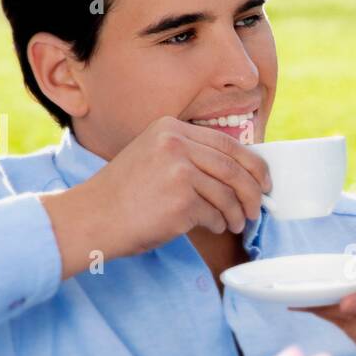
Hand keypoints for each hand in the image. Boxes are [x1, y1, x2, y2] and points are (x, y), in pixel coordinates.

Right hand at [41, 117, 271, 278]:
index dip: (254, 165)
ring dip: (235, 214)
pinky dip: (217, 224)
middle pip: (235, 168)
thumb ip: (191, 156)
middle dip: (253, 193)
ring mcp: (178, 170)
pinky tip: (211, 228)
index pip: (228, 144)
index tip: (264, 182)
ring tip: (232, 224)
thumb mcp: (154, 157)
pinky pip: (215, 214)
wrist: (91, 218)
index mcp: (171, 128)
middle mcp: (175, 143)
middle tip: (257, 209)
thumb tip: (241, 172)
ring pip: (228, 194)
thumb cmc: (124, 195)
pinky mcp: (180, 200)